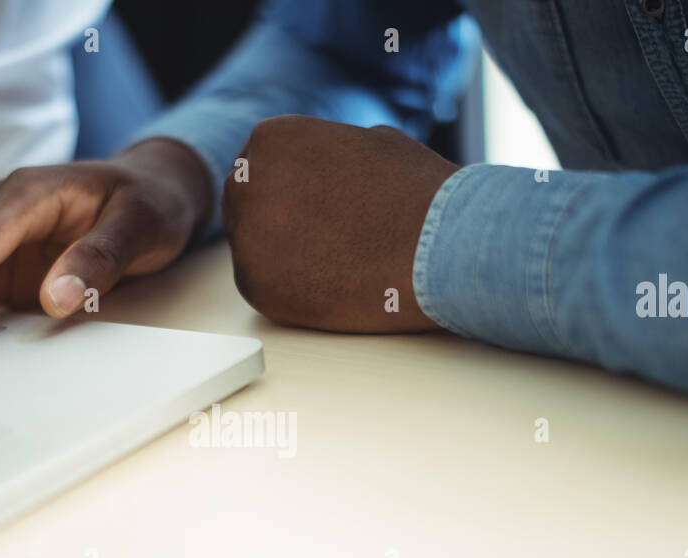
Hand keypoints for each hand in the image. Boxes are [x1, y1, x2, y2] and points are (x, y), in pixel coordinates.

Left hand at [222, 116, 457, 332]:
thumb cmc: (416, 193)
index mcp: (271, 140)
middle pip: (245, 203)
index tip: (315, 203)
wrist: (442, 250)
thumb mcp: (368, 143)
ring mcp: (248, 239)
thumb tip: (314, 170)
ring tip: (336, 257)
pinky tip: (332, 281)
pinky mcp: (258, 288)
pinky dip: (289, 287)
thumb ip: (325, 155)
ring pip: (251, 247)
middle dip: (275, 217)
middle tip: (320, 235)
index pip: (259, 163)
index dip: (287, 185)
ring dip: (281, 253)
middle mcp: (248, 183)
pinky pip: (262, 285)